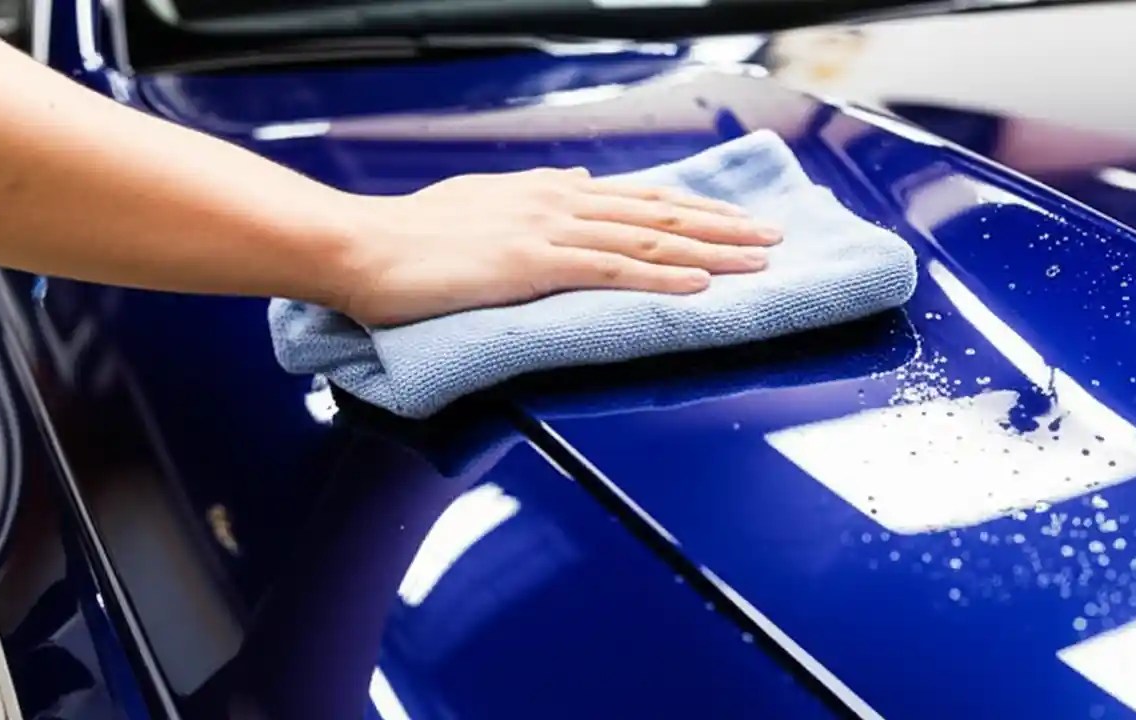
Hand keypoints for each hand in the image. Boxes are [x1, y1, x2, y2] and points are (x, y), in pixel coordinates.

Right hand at [328, 167, 782, 326]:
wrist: (363, 248)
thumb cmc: (413, 236)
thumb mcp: (483, 203)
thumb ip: (536, 195)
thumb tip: (582, 182)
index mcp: (548, 192)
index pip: (637, 199)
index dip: (692, 208)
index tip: (733, 217)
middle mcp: (558, 203)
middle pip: (658, 214)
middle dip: (722, 225)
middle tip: (772, 235)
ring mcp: (548, 232)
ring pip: (648, 239)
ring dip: (711, 250)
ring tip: (758, 260)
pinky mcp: (533, 265)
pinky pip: (613, 271)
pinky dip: (663, 278)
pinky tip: (702, 284)